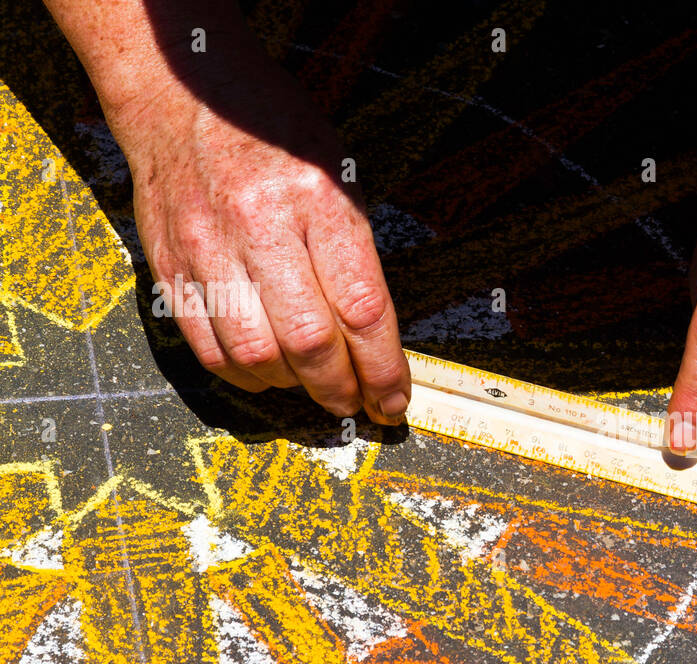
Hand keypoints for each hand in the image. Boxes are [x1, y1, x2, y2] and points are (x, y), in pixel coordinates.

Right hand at [109, 33, 409, 422]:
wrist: (183, 93)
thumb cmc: (276, 134)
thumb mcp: (340, 175)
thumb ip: (356, 255)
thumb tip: (375, 339)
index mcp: (317, 200)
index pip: (361, 308)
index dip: (383, 368)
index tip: (395, 399)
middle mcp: (259, 225)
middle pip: (310, 341)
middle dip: (342, 389)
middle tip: (360, 405)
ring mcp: (206, 247)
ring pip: (256, 354)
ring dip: (294, 387)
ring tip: (315, 388)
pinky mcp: (168, 265)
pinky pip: (206, 346)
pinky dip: (244, 375)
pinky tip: (269, 373)